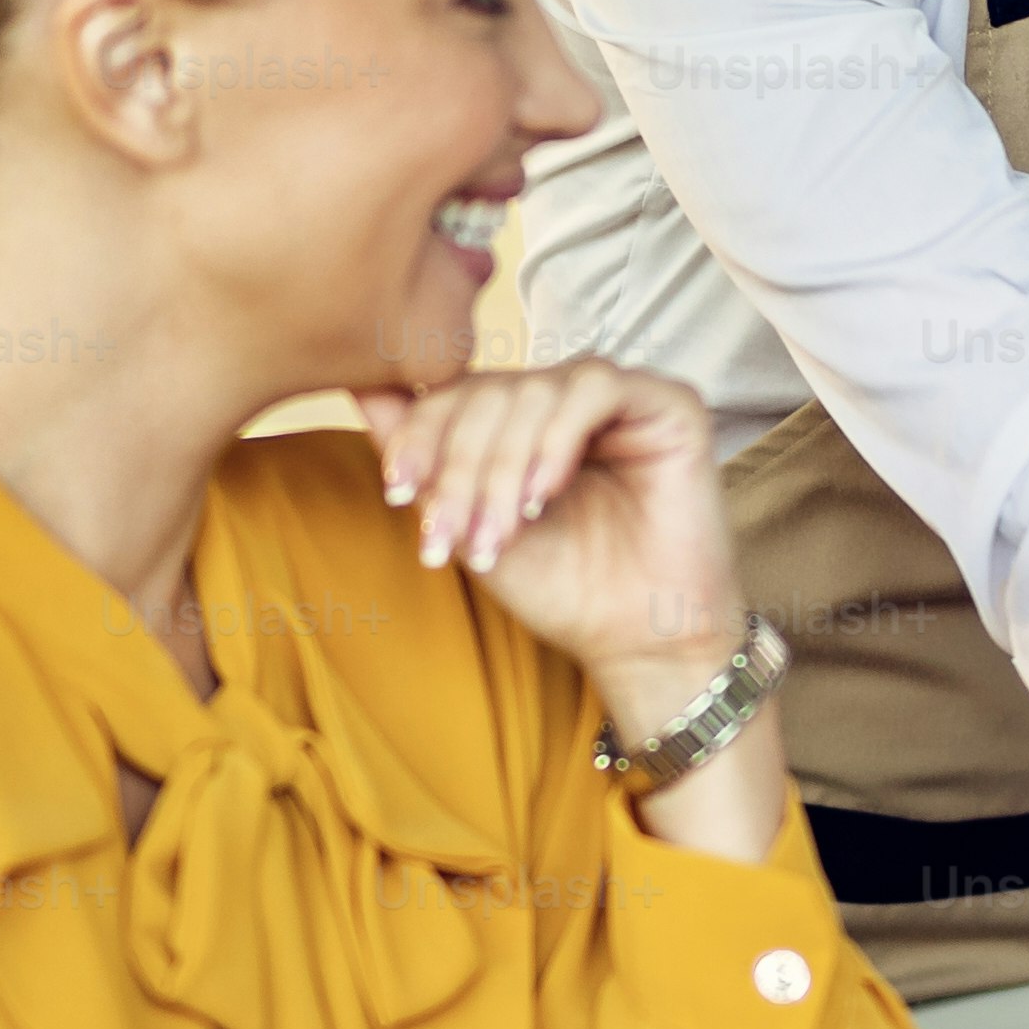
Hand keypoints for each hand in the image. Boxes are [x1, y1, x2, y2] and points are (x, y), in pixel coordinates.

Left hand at [355, 356, 748, 718]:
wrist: (634, 640)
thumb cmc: (560, 587)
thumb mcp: (468, 524)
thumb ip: (425, 461)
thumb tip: (360, 390)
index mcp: (525, 420)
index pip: (457, 393)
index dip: (421, 434)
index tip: (398, 491)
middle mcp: (569, 399)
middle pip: (488, 393)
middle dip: (461, 467)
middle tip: (453, 537)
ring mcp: (620, 397)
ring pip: (533, 391)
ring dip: (503, 467)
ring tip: (502, 534)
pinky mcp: (668, 404)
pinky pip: (593, 388)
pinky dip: (556, 438)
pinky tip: (545, 494)